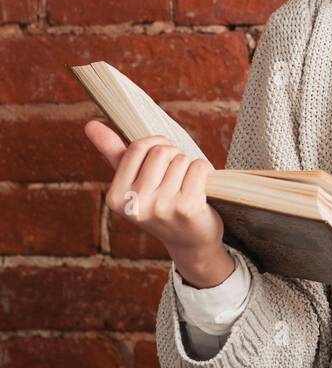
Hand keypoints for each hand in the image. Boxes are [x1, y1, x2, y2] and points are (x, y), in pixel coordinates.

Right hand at [83, 120, 231, 285]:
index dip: (157, 146)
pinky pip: (199, 167)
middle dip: (174, 157)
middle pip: (162, 151)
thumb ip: (113, 153)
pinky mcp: (187, 208)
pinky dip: (205, 172)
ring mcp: (161, 208)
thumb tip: (90, 125)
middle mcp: (135, 204)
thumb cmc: (161, 204)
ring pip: (182, 159)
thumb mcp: (133, 182)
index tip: (162, 161)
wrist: (190, 242)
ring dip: (190, 167)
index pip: (139, 146)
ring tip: (186, 187)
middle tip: (176, 179)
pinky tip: (201, 191)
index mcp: (116, 197)